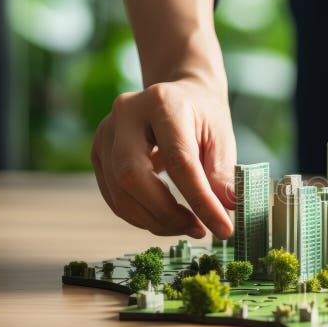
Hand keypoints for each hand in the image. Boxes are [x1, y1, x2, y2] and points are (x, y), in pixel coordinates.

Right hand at [91, 78, 235, 237]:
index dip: (200, 199)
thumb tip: (229, 206)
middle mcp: (126, 113)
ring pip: (119, 193)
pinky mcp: (98, 153)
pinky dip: (141, 216)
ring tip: (188, 226)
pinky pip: (114, 197)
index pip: (179, 159)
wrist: (178, 96)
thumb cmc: (203, 117)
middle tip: (199, 230)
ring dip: (154, 221)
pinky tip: (167, 218)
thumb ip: (223, 172)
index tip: (223, 227)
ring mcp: (105, 133)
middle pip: (132, 176)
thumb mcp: (222, 138)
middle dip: (166, 213)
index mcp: (163, 103)